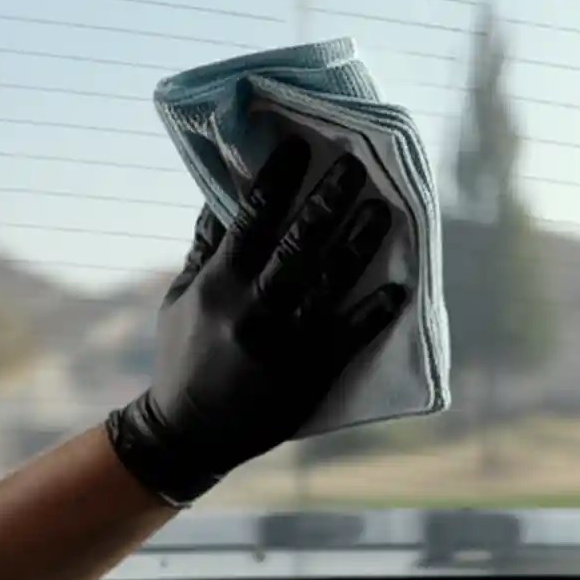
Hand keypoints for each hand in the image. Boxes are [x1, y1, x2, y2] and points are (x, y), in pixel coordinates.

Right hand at [105, 137, 405, 506]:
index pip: (250, 221)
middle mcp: (253, 309)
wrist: (193, 434)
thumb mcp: (181, 298)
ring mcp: (286, 341)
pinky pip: (350, 337)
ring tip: (384, 209)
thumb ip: (205, 247)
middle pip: (297, 245)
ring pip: (330, 283)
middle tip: (356, 165)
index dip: (277, 181)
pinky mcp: (313, 371)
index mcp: (218, 286)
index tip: (299, 146)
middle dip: (328, 201)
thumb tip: (220, 190)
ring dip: (359, 244)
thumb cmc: (187, 355)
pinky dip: (374, 312)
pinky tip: (399, 289)